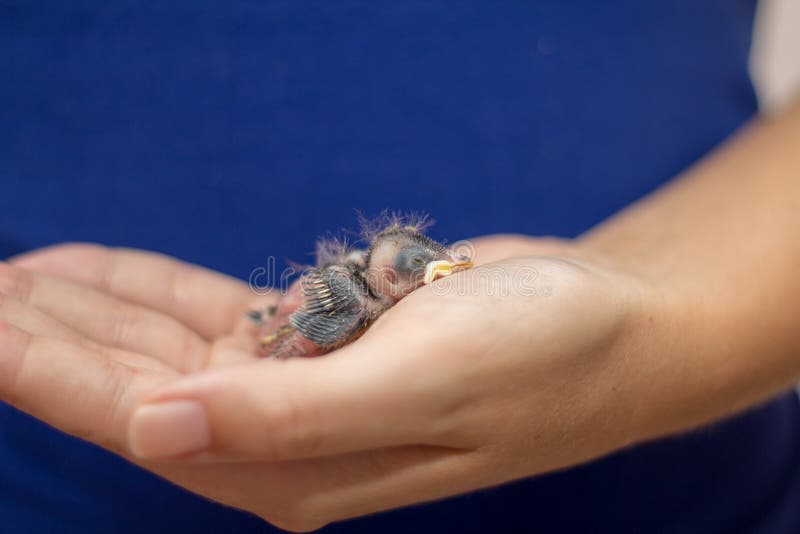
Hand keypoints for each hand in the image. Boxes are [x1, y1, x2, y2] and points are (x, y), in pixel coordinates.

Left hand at [0, 240, 653, 530]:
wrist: (610, 326)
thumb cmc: (535, 360)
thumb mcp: (415, 387)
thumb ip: (285, 421)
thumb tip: (155, 431)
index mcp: (297, 468)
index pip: (142, 421)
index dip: (50, 375)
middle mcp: (286, 435)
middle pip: (140, 383)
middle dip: (53, 340)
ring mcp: (302, 384)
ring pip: (170, 344)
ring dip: (95, 310)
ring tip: (13, 275)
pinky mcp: (325, 336)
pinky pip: (221, 310)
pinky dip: (160, 289)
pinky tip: (105, 271)